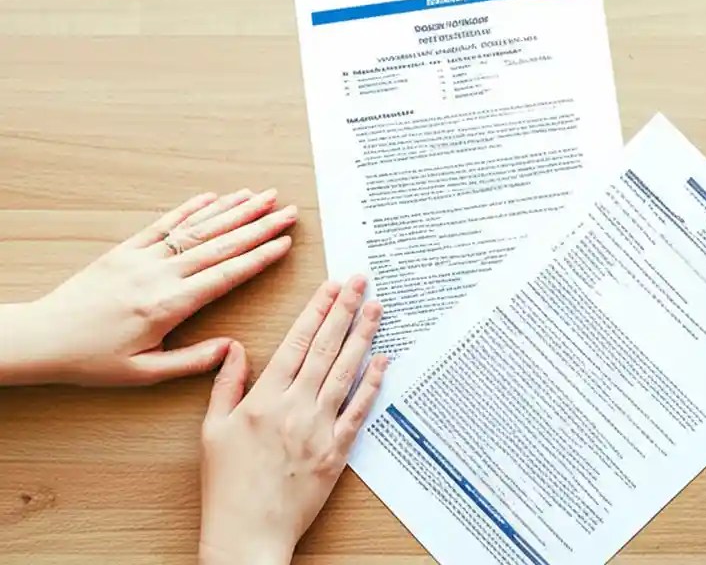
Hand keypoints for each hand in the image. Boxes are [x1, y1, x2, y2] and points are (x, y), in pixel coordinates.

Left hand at [0, 189, 296, 385]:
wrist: (41, 338)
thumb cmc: (90, 360)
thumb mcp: (143, 373)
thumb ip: (191, 361)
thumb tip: (231, 350)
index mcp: (167, 305)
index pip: (226, 274)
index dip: (259, 257)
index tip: (285, 242)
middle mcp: (158, 274)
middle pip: (220, 244)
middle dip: (258, 225)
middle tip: (288, 210)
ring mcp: (141, 258)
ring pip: (197, 228)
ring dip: (233, 210)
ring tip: (261, 196)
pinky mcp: (124, 251)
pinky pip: (164, 224)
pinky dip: (191, 209)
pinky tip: (214, 197)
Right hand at [199, 277, 387, 564]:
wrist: (247, 533)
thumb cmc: (227, 486)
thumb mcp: (212, 430)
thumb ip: (226, 384)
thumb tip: (236, 347)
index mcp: (262, 400)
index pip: (295, 343)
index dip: (316, 310)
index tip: (331, 286)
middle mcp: (293, 408)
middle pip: (325, 349)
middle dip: (345, 310)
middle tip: (362, 282)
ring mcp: (318, 429)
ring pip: (345, 373)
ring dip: (363, 337)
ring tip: (376, 308)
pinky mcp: (335, 452)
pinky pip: (358, 411)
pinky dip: (372, 384)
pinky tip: (383, 361)